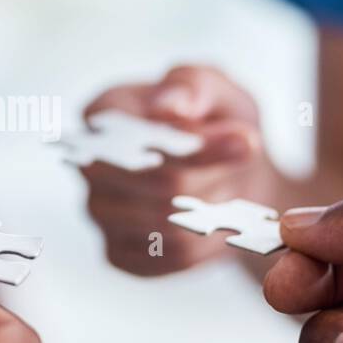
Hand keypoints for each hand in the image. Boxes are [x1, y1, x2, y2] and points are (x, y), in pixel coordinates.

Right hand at [81, 64, 278, 274]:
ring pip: (165, 223)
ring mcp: (100, 212)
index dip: (192, 141)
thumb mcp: (220, 91)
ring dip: (214, 209)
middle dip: (213, 174)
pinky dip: (205, 242)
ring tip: (233, 187)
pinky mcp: (118, 252)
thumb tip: (169, 106)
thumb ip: (194, 86)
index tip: (246, 139)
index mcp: (105, 114)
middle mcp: (91, 165)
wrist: (234, 177)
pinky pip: (168, 256)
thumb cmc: (218, 125)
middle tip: (251, 159)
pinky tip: (217, 221)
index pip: (136, 133)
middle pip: (155, 181)